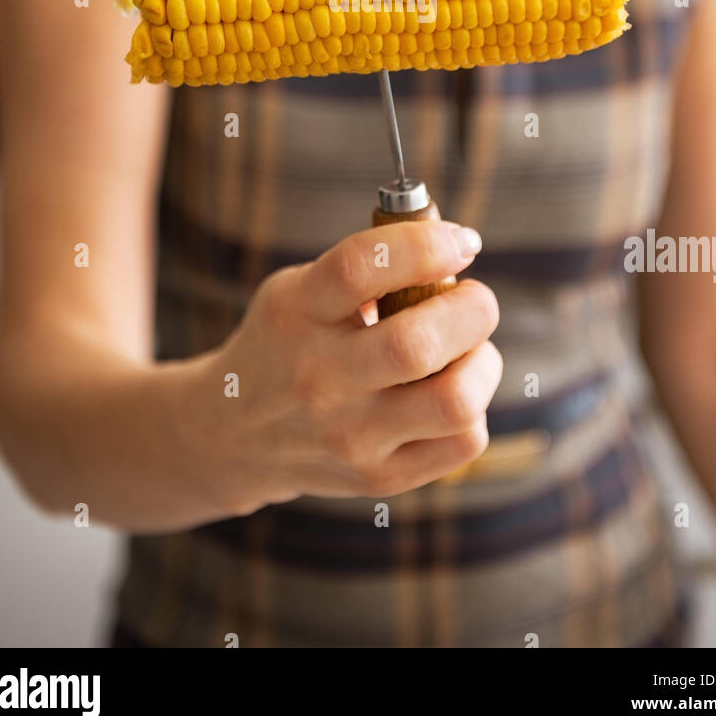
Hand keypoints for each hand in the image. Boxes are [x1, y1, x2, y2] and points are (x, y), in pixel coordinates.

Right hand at [185, 221, 501, 515]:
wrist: (233, 433)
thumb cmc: (290, 341)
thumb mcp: (301, 288)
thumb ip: (369, 263)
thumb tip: (450, 238)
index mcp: (298, 311)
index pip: (361, 267)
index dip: (425, 245)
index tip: (462, 242)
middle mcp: (319, 377)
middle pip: (417, 345)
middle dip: (473, 309)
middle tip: (474, 300)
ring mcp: (350, 435)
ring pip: (454, 401)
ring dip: (482, 362)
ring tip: (468, 350)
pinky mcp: (378, 477)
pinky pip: (463, 441)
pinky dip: (474, 407)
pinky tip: (448, 389)